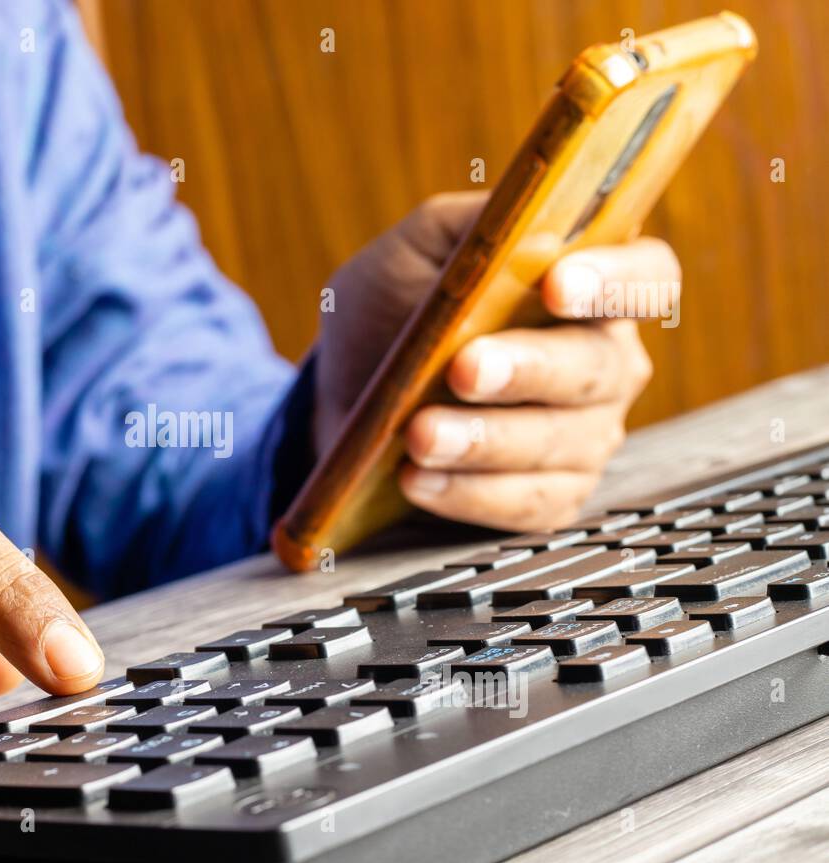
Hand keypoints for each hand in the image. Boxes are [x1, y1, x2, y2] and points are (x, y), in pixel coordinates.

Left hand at [315, 191, 669, 530]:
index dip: (615, 279)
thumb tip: (516, 230)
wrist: (346, 396)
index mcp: (588, 287)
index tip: (555, 284)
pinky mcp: (550, 496)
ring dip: (483, 438)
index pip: (646, 275)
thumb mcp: (413, 253)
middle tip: (463, 368)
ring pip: (557, 441)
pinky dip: (468, 492)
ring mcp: (585, 434)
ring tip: (417, 435)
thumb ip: (466, 231)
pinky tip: (417, 478)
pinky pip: (526, 502)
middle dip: (527, 368)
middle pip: (598, 365)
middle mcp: (604, 361)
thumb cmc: (390, 312)